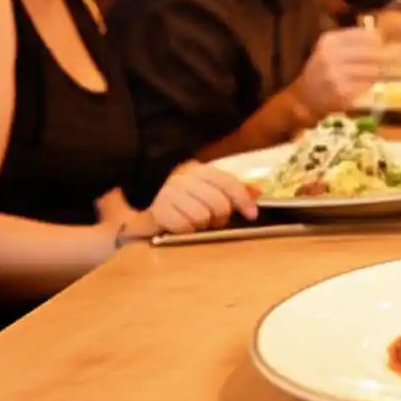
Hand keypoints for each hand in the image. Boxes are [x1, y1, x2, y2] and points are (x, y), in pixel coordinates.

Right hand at [123, 163, 258, 237]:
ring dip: (202, 226)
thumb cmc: (182, 205)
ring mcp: (168, 192)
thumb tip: (258, 192)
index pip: (228, 182)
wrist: (143, 216)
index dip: (243, 199)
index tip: (251, 215)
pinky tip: (180, 227)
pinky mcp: (158, 210)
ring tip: (195, 223)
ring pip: (203, 216)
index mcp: (198, 169)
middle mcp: (182, 177)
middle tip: (214, 222)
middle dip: (221, 217)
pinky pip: (185, 226)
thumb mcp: (208, 193)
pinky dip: (187, 231)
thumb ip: (233, 192)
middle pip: (218, 203)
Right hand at [290, 28, 381, 117]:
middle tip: (381, 61)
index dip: (377, 40)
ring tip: (370, 74)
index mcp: (329, 41)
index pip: (364, 36)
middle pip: (371, 53)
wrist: (305, 97)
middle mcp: (331, 56)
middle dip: (379, 57)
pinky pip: (367, 85)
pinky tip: (363, 84)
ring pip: (372, 70)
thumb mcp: (329, 49)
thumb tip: (381, 37)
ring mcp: (337, 75)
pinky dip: (369, 84)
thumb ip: (352, 41)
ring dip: (376, 72)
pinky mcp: (343, 92)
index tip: (380, 44)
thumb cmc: (321, 70)